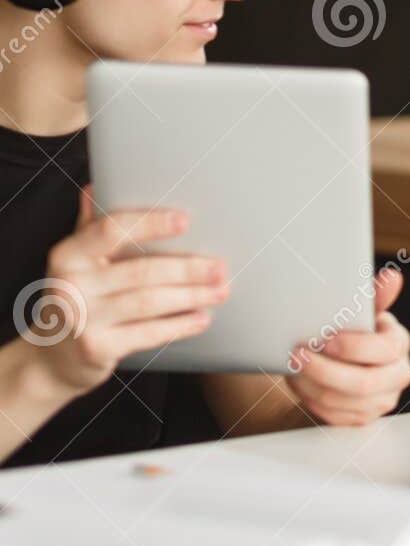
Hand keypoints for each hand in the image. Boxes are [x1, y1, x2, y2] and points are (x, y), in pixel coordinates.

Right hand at [29, 186, 228, 395]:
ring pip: (150, 302)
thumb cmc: (78, 298)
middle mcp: (70, 284)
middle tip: (221, 266)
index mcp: (68, 254)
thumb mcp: (77, 263)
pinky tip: (202, 319)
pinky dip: (180, 326)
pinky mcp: (95, 349)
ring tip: (221, 291)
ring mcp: (81, 319)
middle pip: (142, 271)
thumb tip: (97, 187)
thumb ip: (90, 228)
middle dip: (188, 268)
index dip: (150, 223)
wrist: (52, 358)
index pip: (111, 229)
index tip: (186, 220)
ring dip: (192, 296)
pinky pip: (148, 334)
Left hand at [285, 266, 409, 426]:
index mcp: (399, 345)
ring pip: (342, 402)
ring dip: (311, 384)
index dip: (353, 347)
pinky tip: (300, 381)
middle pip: (363, 384)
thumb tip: (392, 278)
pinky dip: (310, 398)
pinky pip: (333, 415)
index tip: (325, 339)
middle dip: (325, 370)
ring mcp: (381, 401)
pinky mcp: (363, 418)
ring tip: (293, 366)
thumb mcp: (365, 312)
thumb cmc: (357, 331)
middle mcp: (397, 376)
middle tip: (298, 355)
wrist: (352, 360)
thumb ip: (375, 296)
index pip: (383, 350)